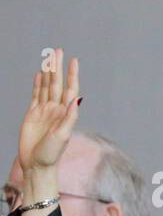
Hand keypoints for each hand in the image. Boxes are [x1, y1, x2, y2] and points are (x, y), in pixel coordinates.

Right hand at [19, 47, 80, 176]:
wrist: (36, 165)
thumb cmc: (51, 154)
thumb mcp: (62, 136)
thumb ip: (69, 117)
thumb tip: (77, 99)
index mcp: (65, 113)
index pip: (70, 89)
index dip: (72, 75)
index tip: (74, 60)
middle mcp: (56, 109)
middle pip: (57, 83)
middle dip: (57, 67)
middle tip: (57, 50)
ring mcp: (44, 111)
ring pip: (46, 87)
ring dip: (48, 73)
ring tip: (49, 58)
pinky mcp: (32, 114)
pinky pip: (36, 95)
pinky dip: (38, 84)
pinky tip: (40, 75)